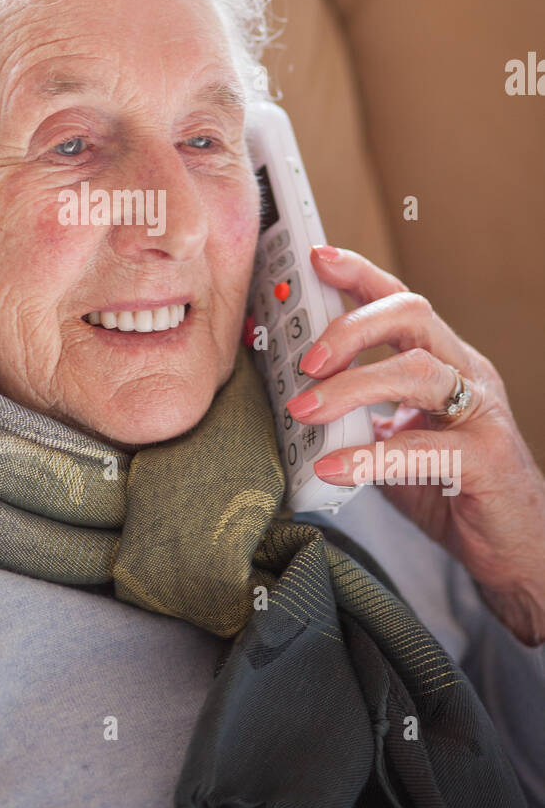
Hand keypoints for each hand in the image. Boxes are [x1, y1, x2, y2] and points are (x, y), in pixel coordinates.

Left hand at [285, 245, 544, 646]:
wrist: (516, 549)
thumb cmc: (454, 491)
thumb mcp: (397, 439)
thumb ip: (357, 416)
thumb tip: (293, 399)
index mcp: (444, 362)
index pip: (400, 301)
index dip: (359, 273)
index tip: (316, 257)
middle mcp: (466, 375)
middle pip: (412, 316)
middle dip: (351, 326)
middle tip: (304, 362)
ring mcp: (481, 413)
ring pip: (418, 371)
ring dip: (353, 385)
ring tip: (305, 410)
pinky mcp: (486, 460)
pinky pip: (425, 447)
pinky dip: (370, 456)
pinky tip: (332, 468)